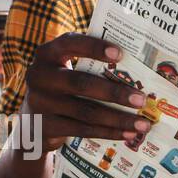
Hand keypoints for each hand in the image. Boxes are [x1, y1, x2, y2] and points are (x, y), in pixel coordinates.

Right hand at [21, 33, 153, 153]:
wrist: (34, 123)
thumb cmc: (63, 89)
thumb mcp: (67, 72)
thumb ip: (91, 66)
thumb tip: (138, 73)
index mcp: (47, 54)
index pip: (69, 43)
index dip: (94, 47)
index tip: (120, 53)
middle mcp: (39, 76)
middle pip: (81, 83)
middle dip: (115, 93)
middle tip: (142, 100)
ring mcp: (40, 102)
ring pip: (86, 112)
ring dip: (118, 118)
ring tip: (143, 123)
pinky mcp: (44, 127)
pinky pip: (83, 130)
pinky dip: (109, 132)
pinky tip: (128, 133)